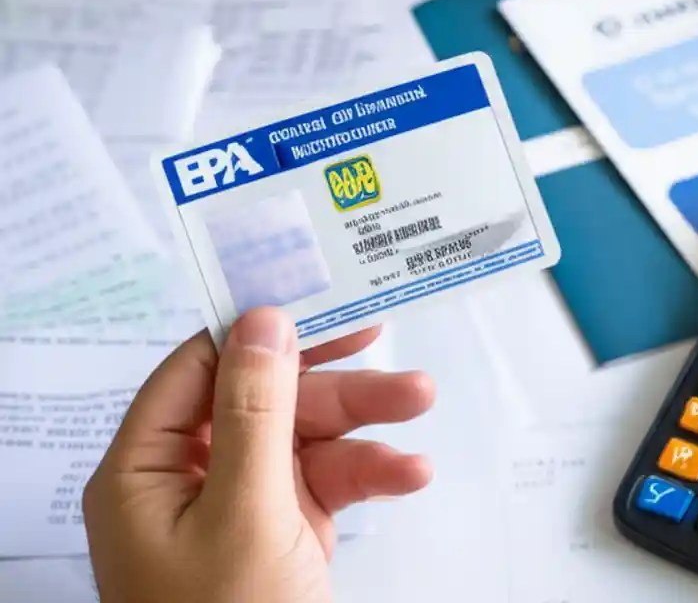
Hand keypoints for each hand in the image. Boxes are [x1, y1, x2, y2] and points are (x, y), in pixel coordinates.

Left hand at [84, 308, 434, 602]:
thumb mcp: (244, 511)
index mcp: (146, 470)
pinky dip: (370, 473)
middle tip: (393, 364)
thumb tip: (263, 325)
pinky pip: (330, 482)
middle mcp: (190, 480)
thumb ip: (255, 413)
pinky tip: (408, 472)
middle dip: (335, 386)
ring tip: (420, 407)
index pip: (197, 371)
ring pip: (308, 439)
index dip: (256, 332)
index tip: (316, 298)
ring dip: (366, 427)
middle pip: (267, 402)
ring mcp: (242, 506)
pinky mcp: (285, 531)